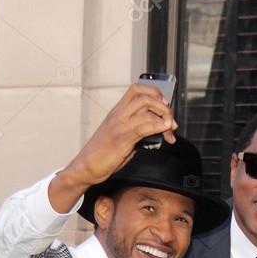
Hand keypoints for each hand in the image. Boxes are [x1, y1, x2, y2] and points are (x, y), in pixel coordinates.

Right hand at [49, 84, 177, 212]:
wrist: (85, 167)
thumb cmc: (101, 155)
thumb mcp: (120, 138)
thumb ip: (135, 133)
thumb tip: (153, 133)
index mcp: (117, 112)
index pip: (137, 90)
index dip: (154, 92)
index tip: (164, 104)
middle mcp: (118, 115)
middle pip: (145, 96)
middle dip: (164, 106)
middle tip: (171, 120)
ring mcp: (119, 126)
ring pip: (147, 109)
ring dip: (164, 117)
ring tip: (170, 130)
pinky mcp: (122, 139)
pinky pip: (144, 127)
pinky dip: (159, 127)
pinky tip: (165, 132)